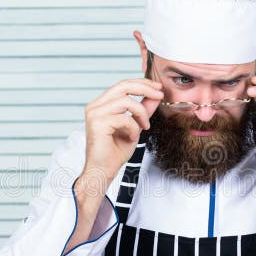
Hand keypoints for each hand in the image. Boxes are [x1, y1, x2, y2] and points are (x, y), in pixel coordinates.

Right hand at [80, 78, 162, 194]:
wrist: (103, 171)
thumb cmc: (114, 152)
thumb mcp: (134, 127)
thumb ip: (142, 111)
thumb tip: (155, 96)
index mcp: (101, 104)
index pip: (122, 85)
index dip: (141, 83)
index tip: (158, 88)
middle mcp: (95, 106)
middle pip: (123, 85)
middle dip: (144, 88)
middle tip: (160, 95)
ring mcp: (94, 113)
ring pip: (126, 101)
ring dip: (141, 113)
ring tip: (144, 127)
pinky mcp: (98, 123)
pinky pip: (124, 118)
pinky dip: (133, 128)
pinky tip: (132, 138)